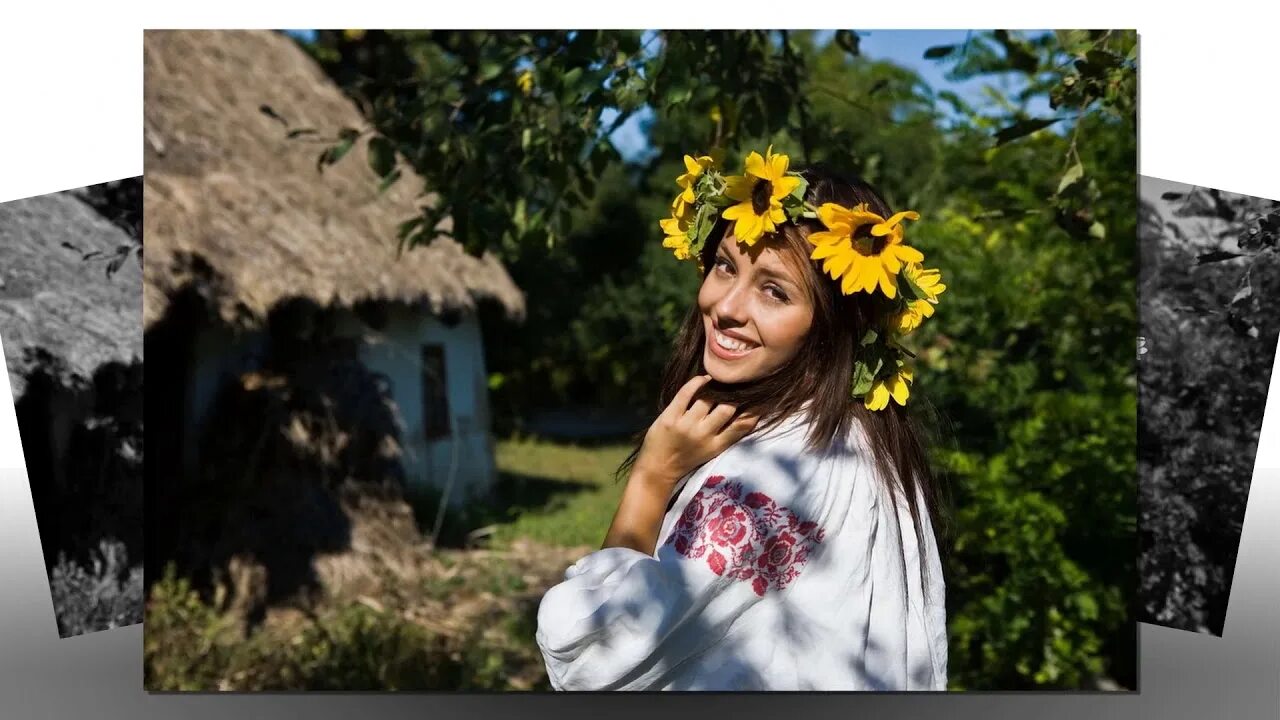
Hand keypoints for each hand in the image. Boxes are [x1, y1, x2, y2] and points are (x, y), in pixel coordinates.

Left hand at [632, 374, 758, 489]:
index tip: (757, 399)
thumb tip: (746, 412)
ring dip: (714, 388)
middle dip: (732, 396)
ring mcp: (686, 425)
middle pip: (727, 408)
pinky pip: (686, 393)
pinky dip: (697, 383)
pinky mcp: (670, 417)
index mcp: (716, 446)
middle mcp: (703, 435)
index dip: (753, 411)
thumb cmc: (685, 458)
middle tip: (733, 387)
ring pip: (707, 398)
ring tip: (717, 382)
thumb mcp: (711, 451)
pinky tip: (703, 379)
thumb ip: (726, 434)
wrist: (657, 469)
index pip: (741, 426)